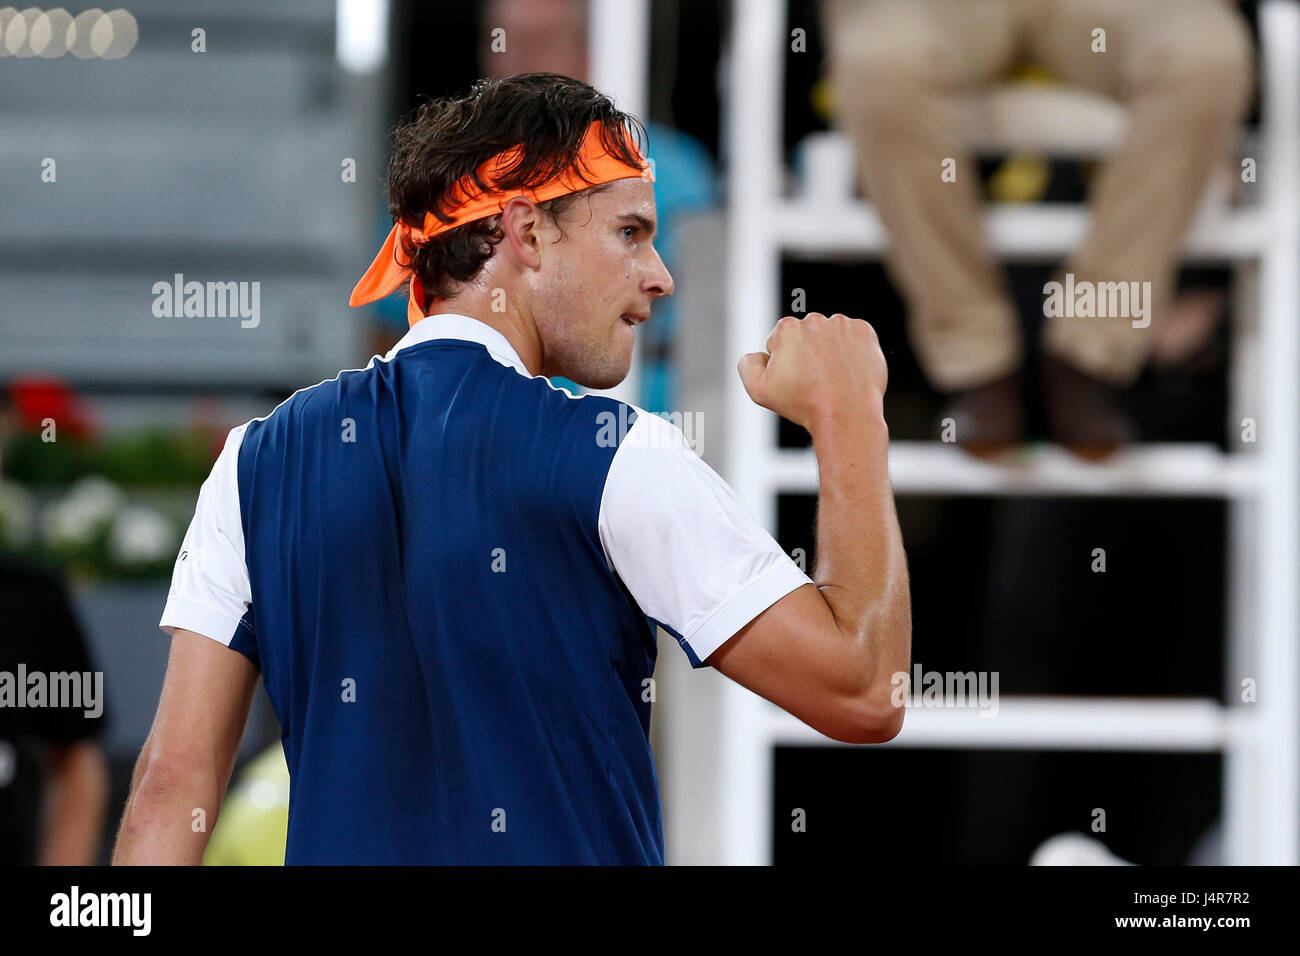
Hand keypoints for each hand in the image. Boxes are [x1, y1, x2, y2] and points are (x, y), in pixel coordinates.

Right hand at [737, 312, 887, 431]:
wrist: (846, 415)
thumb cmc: (803, 404)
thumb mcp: (759, 390)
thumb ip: (747, 364)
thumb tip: (758, 353)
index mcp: (787, 328)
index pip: (780, 341)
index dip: (784, 363)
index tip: (795, 379)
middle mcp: (815, 319)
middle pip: (805, 335)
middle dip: (806, 353)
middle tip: (813, 380)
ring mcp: (842, 324)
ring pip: (829, 335)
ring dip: (829, 350)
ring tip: (832, 378)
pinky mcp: (865, 331)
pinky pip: (852, 337)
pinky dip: (850, 350)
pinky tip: (847, 370)